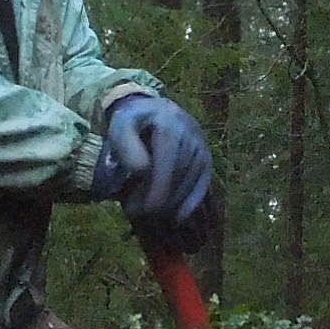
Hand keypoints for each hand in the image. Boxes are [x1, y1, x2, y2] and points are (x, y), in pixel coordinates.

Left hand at [93, 95, 214, 243]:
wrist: (159, 111)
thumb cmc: (136, 121)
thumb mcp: (122, 124)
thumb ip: (127, 145)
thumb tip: (142, 170)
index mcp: (170, 127)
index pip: (168, 165)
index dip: (155, 192)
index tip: (139, 210)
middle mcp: (192, 137)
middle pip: (179, 178)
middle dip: (160, 202)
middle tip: (138, 215)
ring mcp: (202, 150)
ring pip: (191, 185)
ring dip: (172, 205)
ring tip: (150, 215)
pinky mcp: (207, 161)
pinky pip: (202, 187)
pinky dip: (190, 204)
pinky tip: (177, 218)